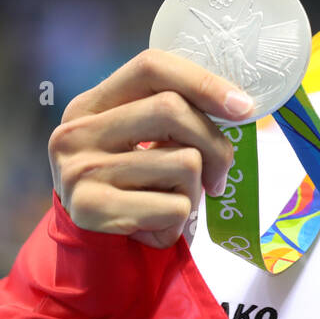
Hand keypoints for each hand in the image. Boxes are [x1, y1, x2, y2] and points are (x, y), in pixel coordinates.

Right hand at [48, 48, 253, 248]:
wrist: (86, 251)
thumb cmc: (128, 190)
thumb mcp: (135, 144)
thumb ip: (170, 118)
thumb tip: (239, 106)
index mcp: (90, 105)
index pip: (151, 66)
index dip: (203, 81)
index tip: (243, 107)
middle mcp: (76, 132)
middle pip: (173, 110)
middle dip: (215, 146)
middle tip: (219, 178)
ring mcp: (79, 170)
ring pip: (183, 163)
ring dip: (194, 193)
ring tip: (172, 205)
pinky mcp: (90, 210)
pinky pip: (173, 207)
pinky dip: (179, 223)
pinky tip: (156, 227)